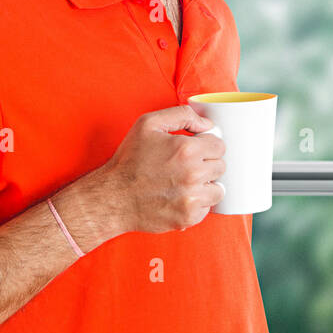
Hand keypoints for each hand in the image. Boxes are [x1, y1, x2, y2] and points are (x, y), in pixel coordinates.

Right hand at [94, 105, 225, 234]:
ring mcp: (192, 199)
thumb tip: (207, 124)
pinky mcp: (188, 218)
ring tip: (185, 183)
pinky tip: (179, 197)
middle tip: (186, 167)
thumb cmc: (129, 161)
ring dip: (206, 185)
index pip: (220, 146)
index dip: (206, 146)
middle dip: (206, 164)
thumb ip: (182, 115)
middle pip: (221, 167)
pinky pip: (207, 208)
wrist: (112, 198)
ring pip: (218, 189)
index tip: (194, 151)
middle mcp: (193, 174)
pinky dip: (197, 204)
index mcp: (187, 150)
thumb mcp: (148, 124)